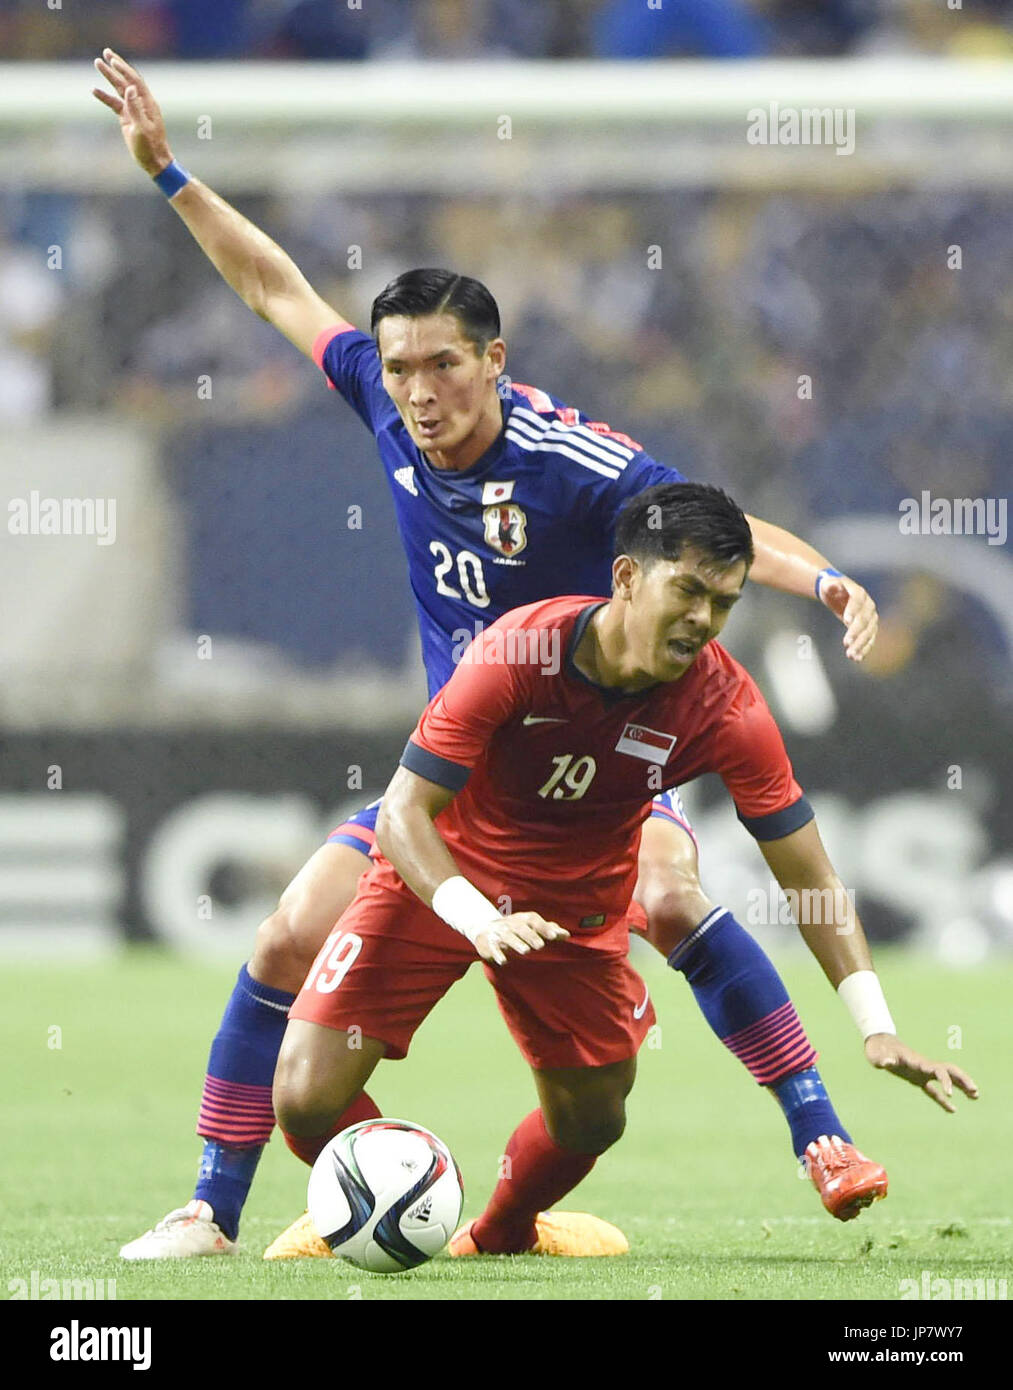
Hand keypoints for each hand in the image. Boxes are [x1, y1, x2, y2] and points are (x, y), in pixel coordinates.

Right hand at [92, 48, 172, 176]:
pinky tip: (94, 90)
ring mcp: (133, 110)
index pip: (135, 81)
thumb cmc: (151, 146)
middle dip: (116, 66)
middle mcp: (141, 103)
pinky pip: (114, 103)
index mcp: (147, 104)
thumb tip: (130, 89)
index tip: (112, 59)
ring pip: (119, 89)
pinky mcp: (127, 118)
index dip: (124, 70)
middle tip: (105, 52)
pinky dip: (105, 96)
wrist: (154, 161)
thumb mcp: (142, 128)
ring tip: (97, 63)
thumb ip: (136, 109)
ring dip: (109, 76)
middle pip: (126, 80)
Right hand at [474, 912, 568, 966]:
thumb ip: (548, 930)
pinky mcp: (488, 942)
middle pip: (521, 928)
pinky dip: (497, 954)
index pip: (534, 920)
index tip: (555, 936)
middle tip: (540, 945)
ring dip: (516, 943)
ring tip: (526, 951)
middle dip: (531, 936)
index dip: (544, 927)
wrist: (485, 930)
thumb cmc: (516, 930)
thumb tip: (566, 934)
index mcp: (523, 919)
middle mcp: (511, 923)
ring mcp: (499, 932)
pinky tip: (503, 961)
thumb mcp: (531, 927)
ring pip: (508, 936)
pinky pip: (493, 947)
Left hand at [819, 573, 877, 661]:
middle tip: (846, 642)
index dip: (853, 610)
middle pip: (864, 619)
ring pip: (869, 632)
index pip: (858, 600)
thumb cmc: (832, 588)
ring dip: (861, 644)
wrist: (839, 595)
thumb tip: (833, 584)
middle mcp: (868, 605)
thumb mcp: (827, 584)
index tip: (846, 621)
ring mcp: (871, 618)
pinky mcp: (869, 628)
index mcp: (859, 592)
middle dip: (856, 631)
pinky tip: (857, 658)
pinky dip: (864, 649)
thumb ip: (830, 584)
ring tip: (851, 655)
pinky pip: (869, 640)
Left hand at [865, 1033, 978, 1112]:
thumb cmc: (877, 1050)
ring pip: (946, 1078)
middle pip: (949, 1071)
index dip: (945, 1081)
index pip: (938, 1070)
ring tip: (975, 1097)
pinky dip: (942, 1099)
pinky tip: (953, 1110)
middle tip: (975, 1092)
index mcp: (918, 1062)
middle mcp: (923, 1066)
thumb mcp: (878, 1055)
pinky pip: (933, 1090)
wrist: (877, 1043)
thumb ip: (884, 1059)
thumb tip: (888, 1062)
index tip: (950, 1094)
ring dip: (960, 1086)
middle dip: (962, 1080)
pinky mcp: (916, 1078)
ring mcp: (921, 1071)